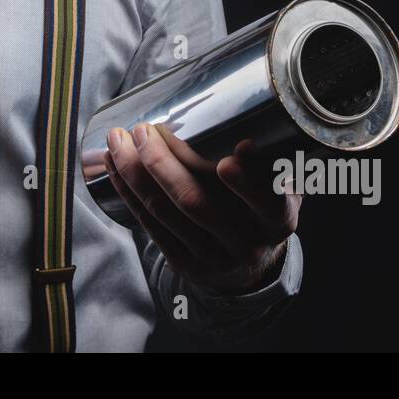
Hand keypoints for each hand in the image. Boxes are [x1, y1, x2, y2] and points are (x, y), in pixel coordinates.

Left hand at [102, 124, 299, 294]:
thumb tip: (244, 141)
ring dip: (134, 173)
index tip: (227, 162)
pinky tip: (115, 166)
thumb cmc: (263, 210)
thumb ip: (272, 166)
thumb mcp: (283, 190)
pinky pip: (149, 225)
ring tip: (118, 140)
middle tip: (144, 130)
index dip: (246, 185)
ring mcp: (212, 257)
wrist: (251, 267)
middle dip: (162, 163)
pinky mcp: (185, 263)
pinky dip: (128, 192)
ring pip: (164, 212)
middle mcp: (246, 244)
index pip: (268, 204)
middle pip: (196, 204)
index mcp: (277, 221)